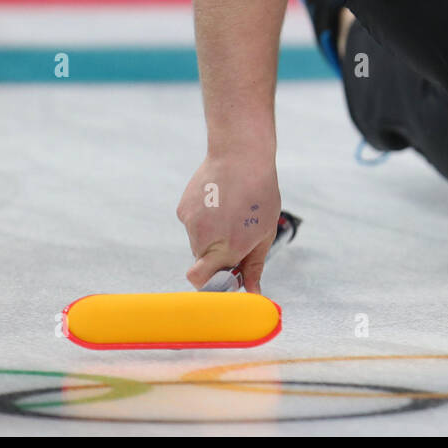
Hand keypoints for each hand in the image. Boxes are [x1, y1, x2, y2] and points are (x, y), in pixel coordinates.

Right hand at [177, 154, 281, 292]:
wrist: (240, 155)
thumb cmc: (260, 193)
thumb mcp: (265, 232)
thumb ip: (255, 266)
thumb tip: (252, 293)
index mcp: (228, 248)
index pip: (206, 282)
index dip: (215, 282)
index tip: (227, 274)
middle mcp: (205, 239)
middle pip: (202, 264)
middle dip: (215, 259)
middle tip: (233, 237)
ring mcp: (191, 223)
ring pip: (197, 244)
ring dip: (210, 237)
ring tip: (229, 212)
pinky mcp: (182, 210)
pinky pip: (191, 226)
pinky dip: (202, 220)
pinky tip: (217, 202)